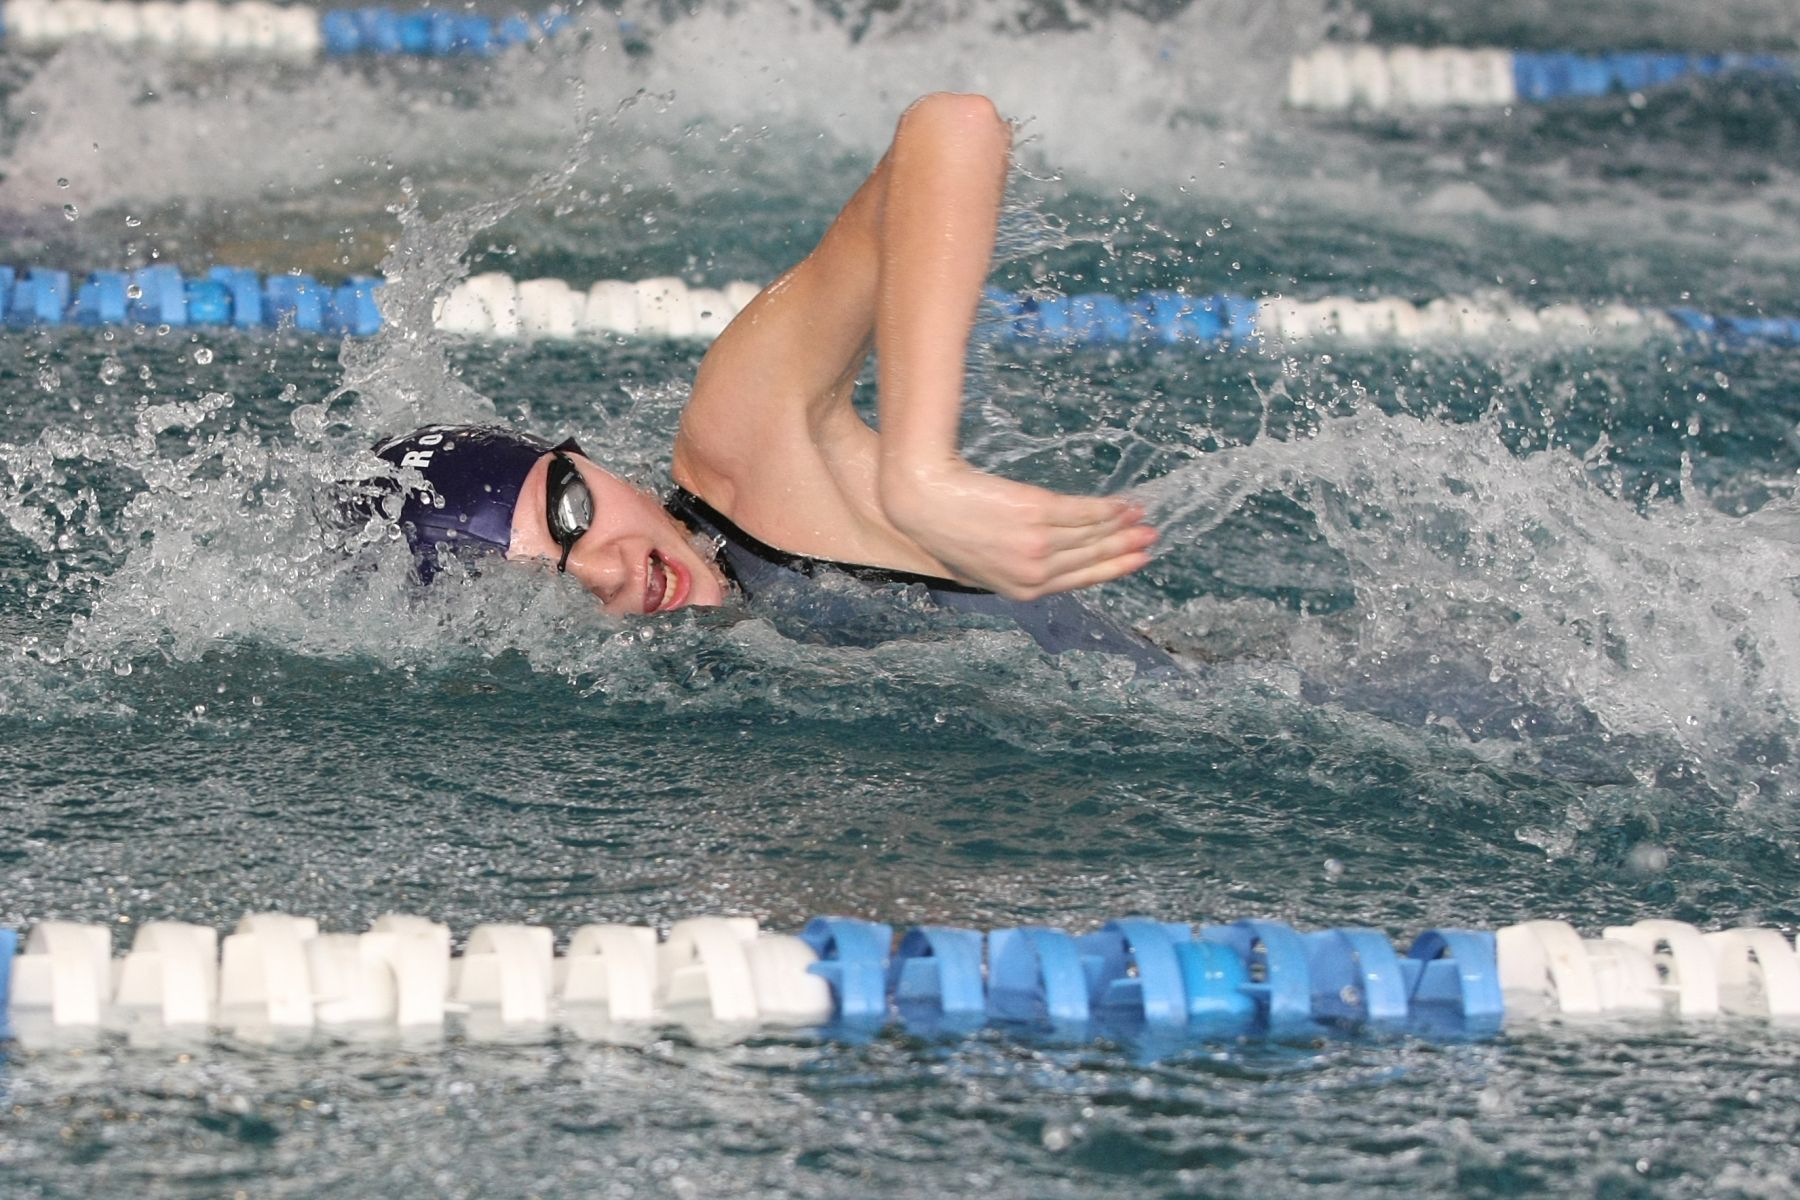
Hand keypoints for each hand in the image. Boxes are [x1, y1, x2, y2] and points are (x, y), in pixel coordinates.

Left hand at [881, 457, 1156, 600]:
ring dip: (1123, 526)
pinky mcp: (1038, 513)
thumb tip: (1035, 569)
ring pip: (1092, 535)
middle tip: (1151, 538)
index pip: (1078, 580)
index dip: (1110, 569)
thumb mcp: (977, 564)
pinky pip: (1084, 512)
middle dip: (1125, 548)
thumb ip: (1009, 571)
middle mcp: (1034, 571)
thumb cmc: (944, 528)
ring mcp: (1038, 543)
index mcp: (1021, 590)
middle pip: (1091, 559)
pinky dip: (1109, 508)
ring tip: (1142, 516)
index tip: (1134, 561)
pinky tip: (1124, 504)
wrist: (924, 498)